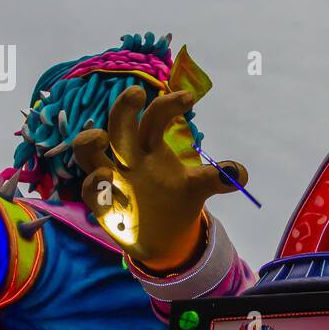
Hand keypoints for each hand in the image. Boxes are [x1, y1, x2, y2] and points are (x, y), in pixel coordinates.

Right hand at [72, 86, 248, 272]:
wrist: (162, 237)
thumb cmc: (175, 199)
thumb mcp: (197, 187)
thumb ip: (216, 178)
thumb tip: (240, 174)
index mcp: (150, 146)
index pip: (155, 118)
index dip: (168, 105)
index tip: (189, 98)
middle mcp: (128, 157)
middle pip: (119, 125)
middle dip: (124, 107)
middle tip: (137, 92)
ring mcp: (111, 178)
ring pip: (88, 153)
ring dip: (89, 143)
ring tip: (100, 138)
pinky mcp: (102, 204)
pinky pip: (90, 190)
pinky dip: (94, 184)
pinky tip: (104, 180)